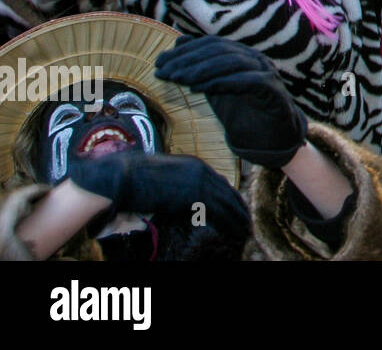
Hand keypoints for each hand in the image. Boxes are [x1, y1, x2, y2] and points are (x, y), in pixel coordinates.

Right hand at [67, 151, 249, 235]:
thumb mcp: (164, 175)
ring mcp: (197, 181)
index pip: (220, 182)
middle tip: (246, 222)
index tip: (238, 207)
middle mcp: (200, 170)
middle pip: (227, 191)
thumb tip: (188, 201)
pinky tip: (233, 230)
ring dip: (236, 217)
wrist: (122, 177)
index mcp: (193, 164)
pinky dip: (227, 221)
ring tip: (244, 229)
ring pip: (225, 202)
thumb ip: (180, 183)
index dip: (230, 196)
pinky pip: (216, 211)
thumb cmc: (135, 178)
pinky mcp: (192, 195)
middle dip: (238, 208)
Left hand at [155, 36, 306, 168]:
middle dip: (188, 60)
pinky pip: (248, 80)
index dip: (184, 51)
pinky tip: (201, 88)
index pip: (211, 43)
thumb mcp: (215, 88)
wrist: (273, 136)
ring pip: (233, 62)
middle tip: (165, 72)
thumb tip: (178, 42)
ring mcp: (266, 72)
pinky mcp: (273, 90)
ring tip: (179, 79)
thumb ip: (200, 68)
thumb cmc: (243, 111)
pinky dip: (224, 82)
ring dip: (202, 70)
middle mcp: (255, 58)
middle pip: (219, 50)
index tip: (160, 63)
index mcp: (241, 54)